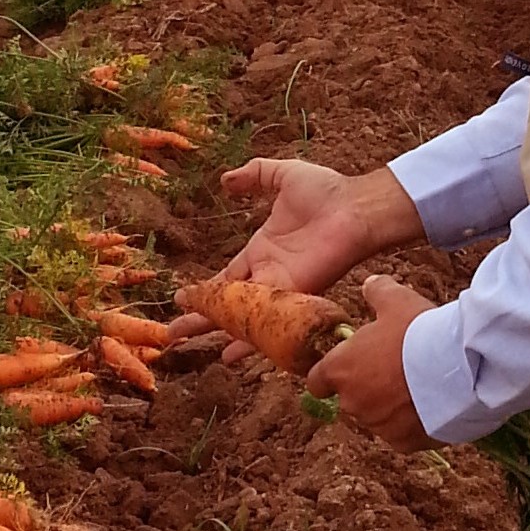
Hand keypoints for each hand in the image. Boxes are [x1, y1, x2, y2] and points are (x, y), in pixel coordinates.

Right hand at [175, 161, 423, 362]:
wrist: (356, 207)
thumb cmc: (327, 192)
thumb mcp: (283, 176)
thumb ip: (255, 175)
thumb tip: (225, 181)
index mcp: (262, 250)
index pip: (227, 278)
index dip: (205, 290)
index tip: (182, 300)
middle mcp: (268, 274)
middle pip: (227, 303)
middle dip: (200, 319)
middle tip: (173, 335)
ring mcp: (281, 288)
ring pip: (241, 316)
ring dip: (215, 331)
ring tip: (186, 346)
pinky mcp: (294, 295)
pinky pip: (267, 320)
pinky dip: (248, 338)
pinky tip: (228, 355)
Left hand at [306, 275, 435, 450]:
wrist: (456, 368)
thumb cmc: (418, 330)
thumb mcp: (396, 300)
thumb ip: (377, 292)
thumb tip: (370, 284)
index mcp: (340, 369)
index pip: (317, 381)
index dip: (330, 373)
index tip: (346, 365)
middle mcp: (351, 402)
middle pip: (350, 398)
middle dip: (366, 386)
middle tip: (394, 367)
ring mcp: (377, 425)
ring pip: (376, 417)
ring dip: (388, 405)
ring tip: (417, 385)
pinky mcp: (403, 443)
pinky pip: (401, 434)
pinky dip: (410, 424)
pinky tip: (429, 406)